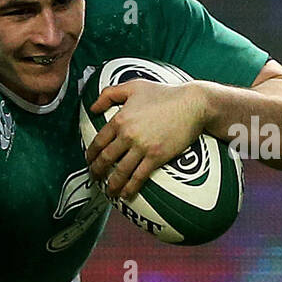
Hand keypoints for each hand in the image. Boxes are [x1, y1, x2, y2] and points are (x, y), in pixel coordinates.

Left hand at [85, 80, 207, 199]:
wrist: (192, 104)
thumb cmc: (165, 93)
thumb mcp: (134, 86)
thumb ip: (109, 94)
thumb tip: (93, 108)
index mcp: (120, 118)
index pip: (99, 141)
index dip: (91, 154)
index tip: (89, 161)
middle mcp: (128, 134)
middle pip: (106, 158)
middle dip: (97, 171)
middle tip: (95, 177)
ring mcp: (142, 147)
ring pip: (120, 171)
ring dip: (112, 183)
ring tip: (109, 190)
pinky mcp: (156, 156)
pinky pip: (139, 176)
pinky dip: (130, 188)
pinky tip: (126, 194)